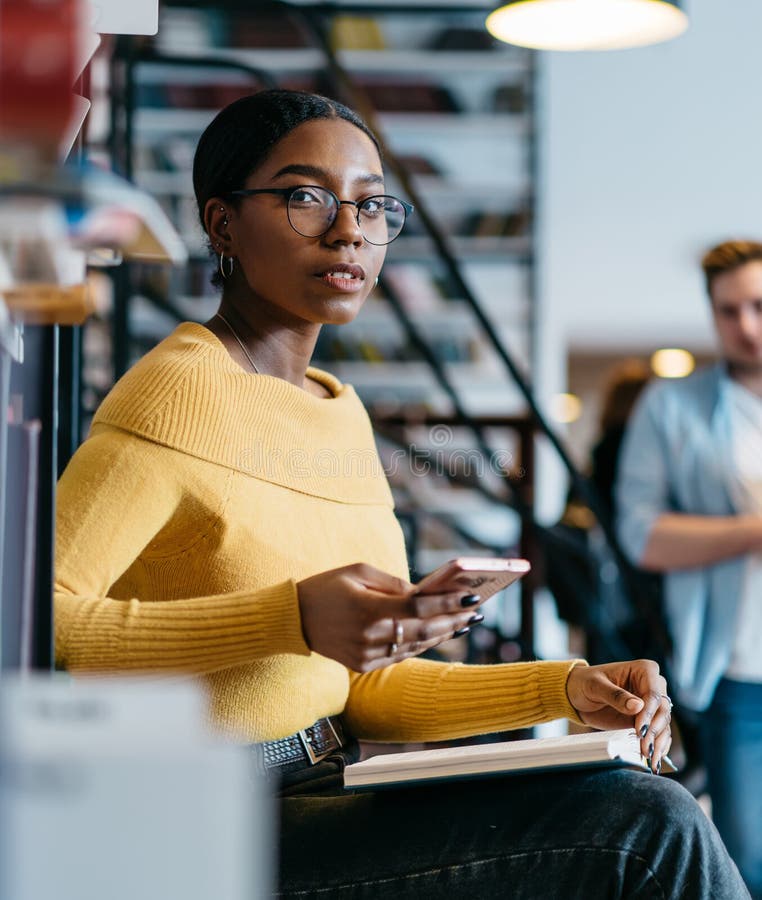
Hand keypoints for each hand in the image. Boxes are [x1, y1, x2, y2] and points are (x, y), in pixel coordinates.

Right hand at [297, 563, 482, 672]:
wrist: (293, 618)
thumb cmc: (327, 587)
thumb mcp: (358, 571)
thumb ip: (393, 583)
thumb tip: (424, 593)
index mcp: (368, 610)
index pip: (418, 608)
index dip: (447, 603)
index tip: (470, 595)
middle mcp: (369, 636)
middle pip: (423, 631)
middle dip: (453, 620)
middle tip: (476, 611)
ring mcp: (366, 655)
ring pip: (415, 647)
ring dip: (442, 635)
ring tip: (464, 622)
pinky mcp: (363, 665)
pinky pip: (400, 656)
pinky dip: (421, 644)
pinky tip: (438, 634)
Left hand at [565, 659, 672, 772]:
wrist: (577, 693)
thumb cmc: (585, 682)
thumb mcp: (595, 686)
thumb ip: (615, 695)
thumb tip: (638, 706)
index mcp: (644, 670)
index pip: (653, 694)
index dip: (649, 713)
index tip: (640, 730)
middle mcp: (652, 686)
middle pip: (663, 711)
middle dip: (655, 731)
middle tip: (646, 749)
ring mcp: (651, 704)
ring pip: (663, 724)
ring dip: (658, 743)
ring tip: (650, 758)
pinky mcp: (646, 720)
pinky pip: (658, 733)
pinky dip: (658, 746)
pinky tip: (654, 758)